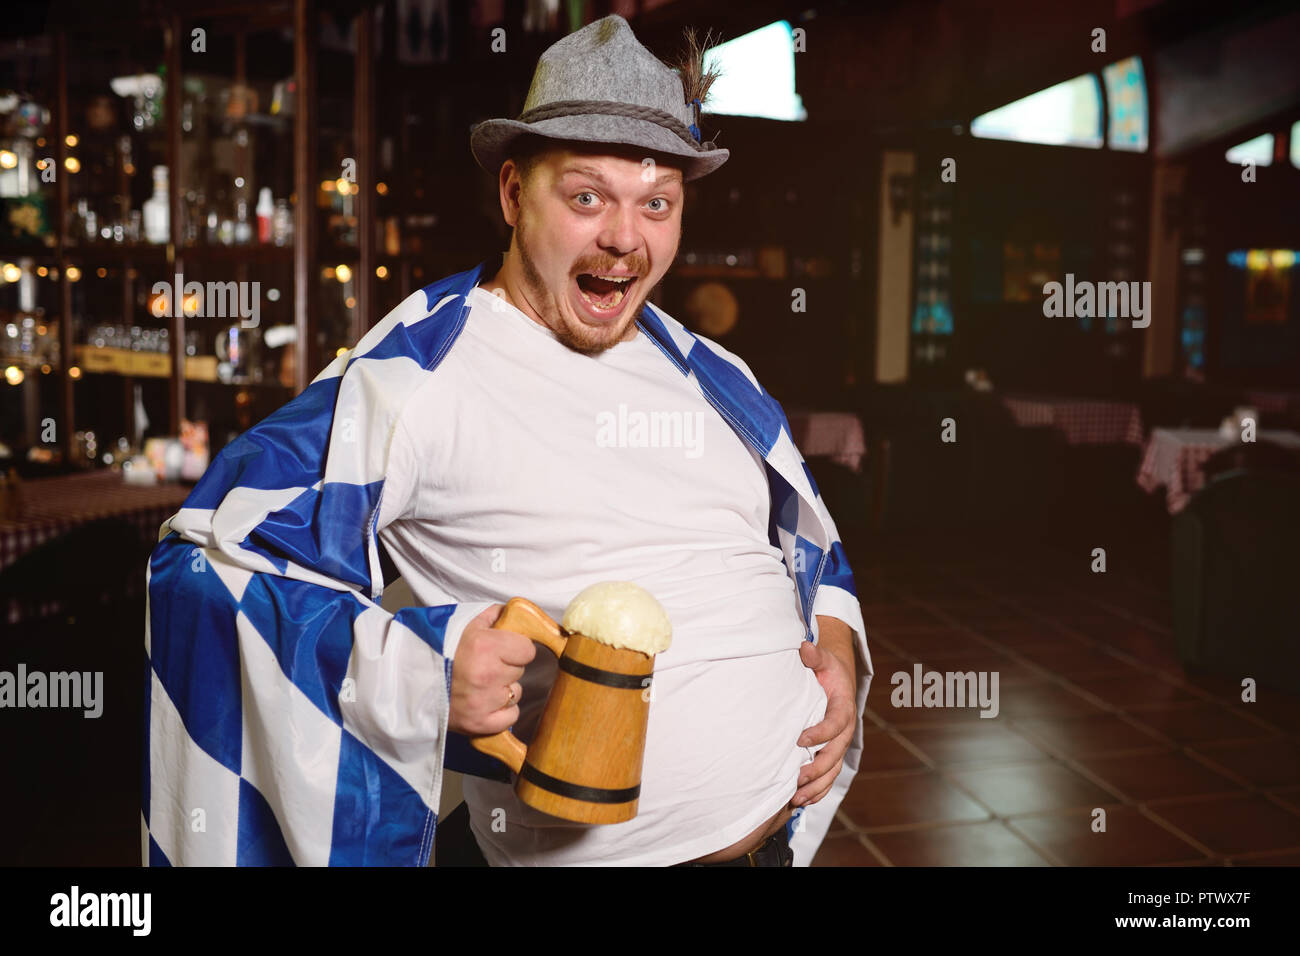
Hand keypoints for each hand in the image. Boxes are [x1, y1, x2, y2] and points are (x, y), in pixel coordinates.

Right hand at [447, 603, 536, 735]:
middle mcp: (487, 675)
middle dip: (506, 666)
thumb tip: (519, 617)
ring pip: (515, 693)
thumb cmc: (437, 648)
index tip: (503, 649)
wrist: (408, 679)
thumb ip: (496, 616)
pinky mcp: (478, 724)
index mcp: (485, 646)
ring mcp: (483, 702)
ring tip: (480, 684)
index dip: (516, 648)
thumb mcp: (467, 622)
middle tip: (484, 665)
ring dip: (502, 689)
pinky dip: (501, 711)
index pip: (527, 650)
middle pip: (520, 671)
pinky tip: (485, 702)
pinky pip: (510, 717)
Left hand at [791, 621, 856, 808]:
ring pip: (832, 771)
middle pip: (835, 754)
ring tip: (796, 798)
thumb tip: (804, 647)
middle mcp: (844, 730)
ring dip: (816, 786)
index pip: (836, 723)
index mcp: (843, 707)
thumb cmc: (826, 670)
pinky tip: (801, 801)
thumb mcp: (822, 660)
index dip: (820, 733)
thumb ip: (814, 656)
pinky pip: (829, 777)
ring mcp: (839, 745)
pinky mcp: (832, 754)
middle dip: (817, 768)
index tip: (800, 740)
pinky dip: (818, 791)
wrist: (836, 681)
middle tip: (797, 778)